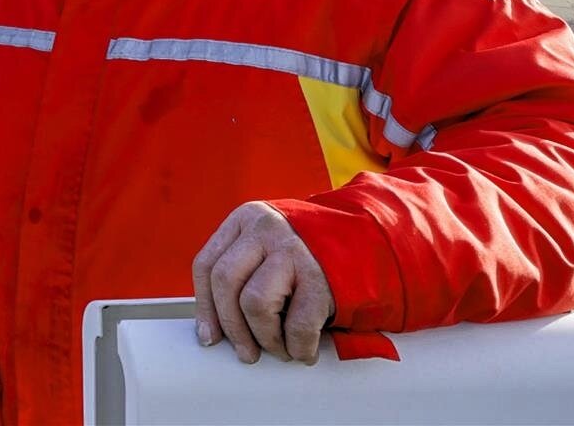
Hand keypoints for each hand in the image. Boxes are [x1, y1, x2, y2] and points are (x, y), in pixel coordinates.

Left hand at [192, 201, 333, 365]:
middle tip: (246, 353)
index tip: (209, 337)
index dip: (205, 306)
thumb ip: (241, 270)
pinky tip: (303, 351)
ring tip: (278, 349)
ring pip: (255, 302)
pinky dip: (297, 347)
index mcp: (246, 219)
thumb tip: (212, 329)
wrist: (369, 246)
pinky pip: (297, 324)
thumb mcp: (268, 249)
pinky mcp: (321, 277)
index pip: (207, 264)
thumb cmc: (308, 258)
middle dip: (231, 326)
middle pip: (225, 281)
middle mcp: (266, 229)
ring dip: (265, 338)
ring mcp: (295, 250)